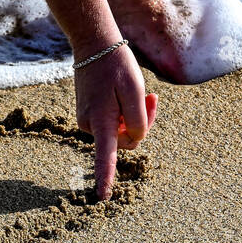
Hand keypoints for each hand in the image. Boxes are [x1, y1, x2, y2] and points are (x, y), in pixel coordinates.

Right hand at [74, 44, 157, 199]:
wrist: (93, 45)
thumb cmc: (116, 65)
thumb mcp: (134, 88)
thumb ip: (138, 119)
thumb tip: (135, 138)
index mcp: (102, 121)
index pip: (106, 156)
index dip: (106, 177)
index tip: (103, 197)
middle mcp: (91, 126)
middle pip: (127, 139)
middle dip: (143, 123)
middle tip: (152, 97)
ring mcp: (89, 122)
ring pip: (123, 130)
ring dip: (136, 115)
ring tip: (142, 92)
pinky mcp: (91, 116)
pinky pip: (116, 122)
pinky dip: (126, 111)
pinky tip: (128, 93)